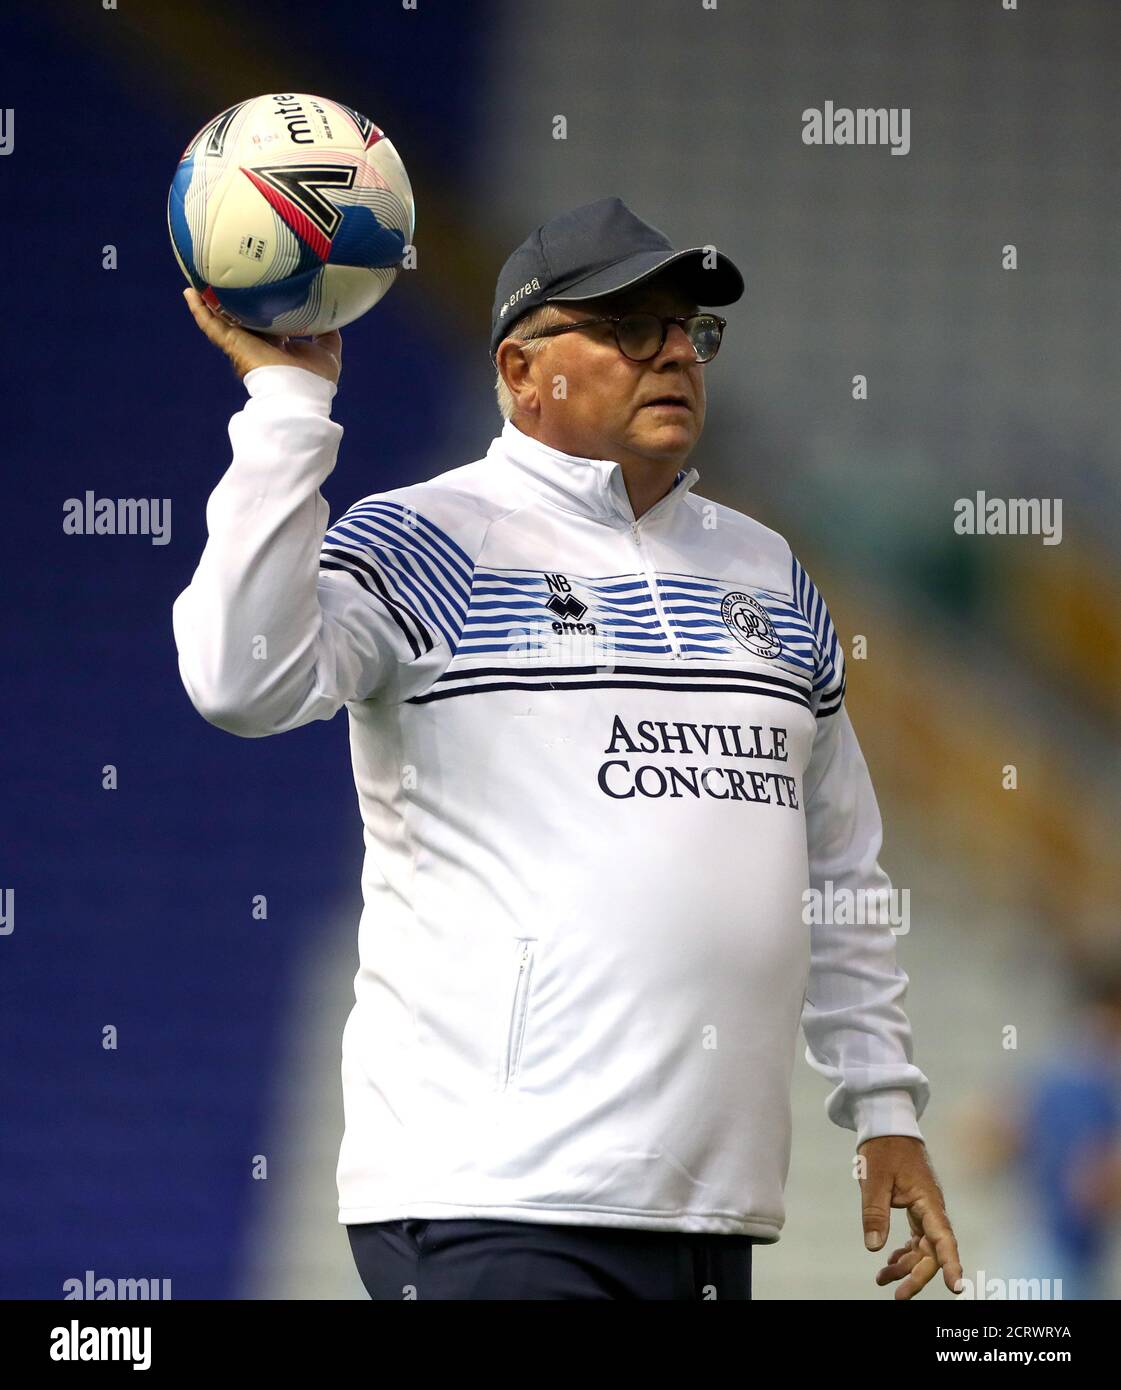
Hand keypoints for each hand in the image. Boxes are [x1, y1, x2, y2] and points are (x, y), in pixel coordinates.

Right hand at [181, 288, 342, 384]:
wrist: (300, 393)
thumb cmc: (315, 379)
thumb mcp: (327, 351)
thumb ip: (327, 333)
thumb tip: (330, 314)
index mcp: (278, 345)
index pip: (266, 323)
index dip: (263, 309)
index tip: (260, 290)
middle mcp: (258, 344)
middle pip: (241, 319)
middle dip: (233, 304)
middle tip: (225, 279)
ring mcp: (243, 344)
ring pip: (221, 320)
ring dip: (209, 302)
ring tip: (200, 279)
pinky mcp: (233, 345)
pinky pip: (211, 325)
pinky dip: (199, 310)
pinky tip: (189, 293)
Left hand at [858, 1135, 962, 1298]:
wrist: (887, 1125)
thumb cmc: (883, 1149)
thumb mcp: (874, 1179)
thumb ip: (875, 1213)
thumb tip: (875, 1248)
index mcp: (928, 1201)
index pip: (944, 1239)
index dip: (951, 1264)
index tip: (956, 1288)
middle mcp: (932, 1208)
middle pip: (933, 1251)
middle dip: (918, 1276)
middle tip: (898, 1296)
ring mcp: (926, 1209)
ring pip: (923, 1247)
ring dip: (906, 1266)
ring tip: (883, 1280)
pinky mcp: (917, 1207)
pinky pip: (916, 1237)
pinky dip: (905, 1252)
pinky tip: (890, 1262)